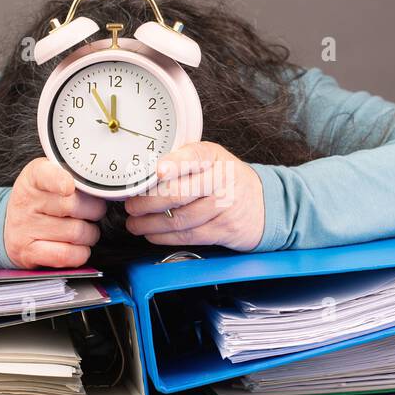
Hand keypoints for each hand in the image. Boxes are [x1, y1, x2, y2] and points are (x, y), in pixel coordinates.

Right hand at [4, 158, 106, 267]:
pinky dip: (80, 253)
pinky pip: (67, 255)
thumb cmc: (39, 202)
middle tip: (92, 211)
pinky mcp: (29, 253)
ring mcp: (25, 229)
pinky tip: (77, 246)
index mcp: (32, 177)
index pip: (45, 175)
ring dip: (90, 234)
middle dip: (94, 211)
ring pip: (76, 232)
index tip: (68, 187)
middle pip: (73, 206)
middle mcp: (26, 202)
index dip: (59, 180)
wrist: (10, 229)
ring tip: (83, 229)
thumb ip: (70, 173)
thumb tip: (97, 181)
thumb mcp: (47, 178)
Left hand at [124, 142, 263, 250]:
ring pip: (179, 219)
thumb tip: (142, 173)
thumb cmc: (228, 180)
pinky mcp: (223, 230)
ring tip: (135, 224)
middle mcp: (221, 180)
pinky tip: (152, 234)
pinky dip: (164, 237)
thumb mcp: (211, 160)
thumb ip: (183, 162)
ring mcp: (224, 207)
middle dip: (147, 202)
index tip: (157, 171)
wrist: (263, 203)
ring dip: (150, 225)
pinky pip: (188, 236)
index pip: (193, 157)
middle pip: (178, 193)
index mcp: (213, 156)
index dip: (173, 164)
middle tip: (131, 206)